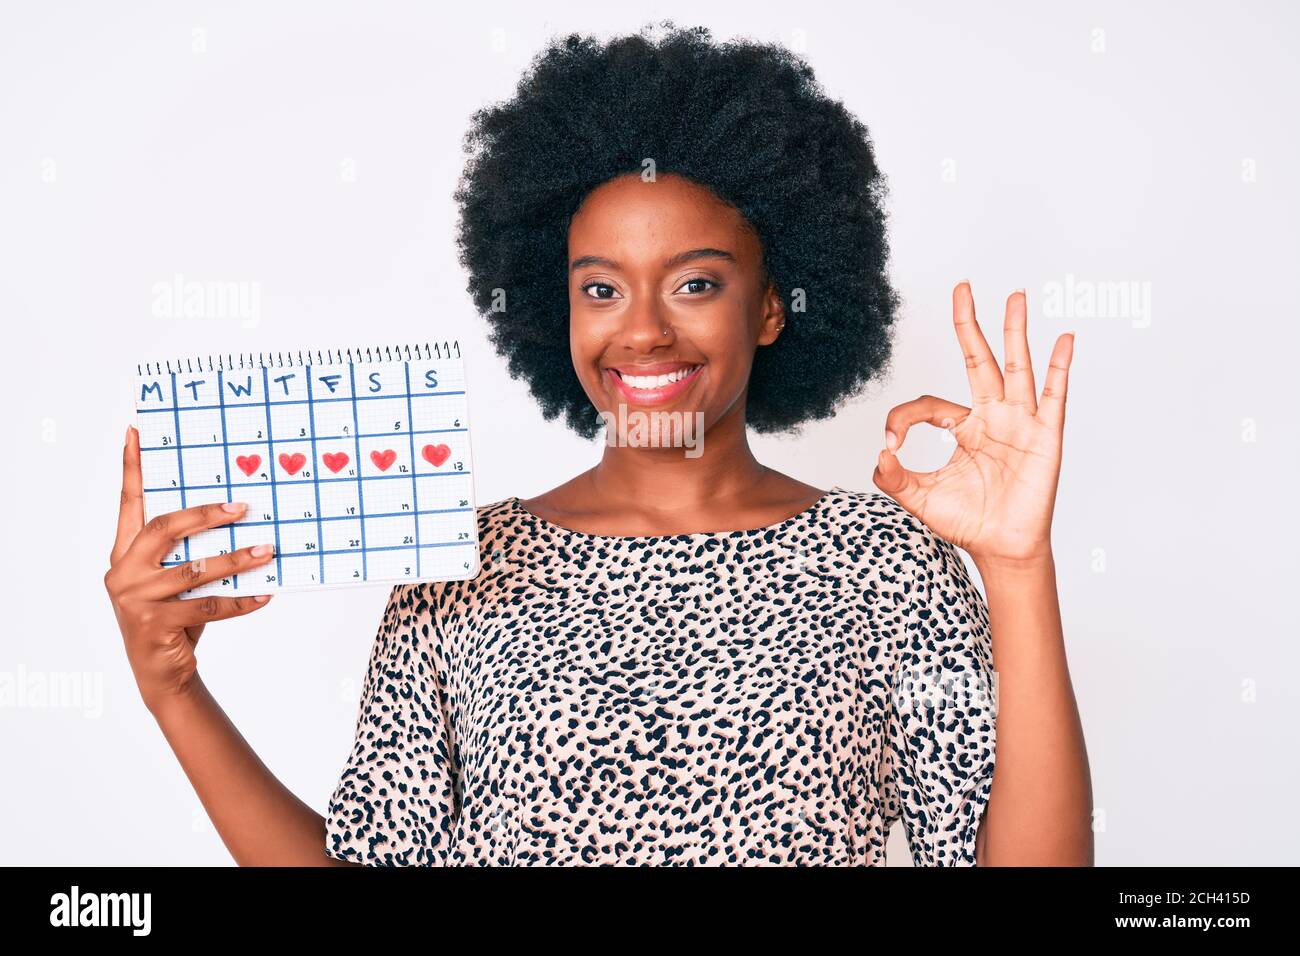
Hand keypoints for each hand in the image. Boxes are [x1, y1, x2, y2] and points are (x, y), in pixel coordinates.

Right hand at [105, 426, 276, 712]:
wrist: (159, 673)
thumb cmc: (172, 616)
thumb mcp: (173, 579)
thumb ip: (187, 551)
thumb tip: (235, 515)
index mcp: (124, 552)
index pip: (129, 503)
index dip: (132, 468)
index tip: (135, 432)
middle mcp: (123, 571)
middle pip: (164, 528)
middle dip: (204, 514)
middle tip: (243, 506)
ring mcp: (136, 599)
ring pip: (193, 571)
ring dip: (235, 560)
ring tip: (267, 550)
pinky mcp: (154, 625)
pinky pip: (208, 607)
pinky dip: (240, 600)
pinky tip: (264, 593)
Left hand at [872, 281, 1073, 564]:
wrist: (1002, 548)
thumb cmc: (967, 522)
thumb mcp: (919, 497)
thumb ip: (893, 477)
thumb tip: (877, 454)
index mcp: (964, 427)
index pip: (929, 403)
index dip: (904, 417)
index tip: (890, 440)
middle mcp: (992, 417)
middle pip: (978, 360)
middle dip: (969, 324)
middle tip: (963, 287)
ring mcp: (1020, 423)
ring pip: (1015, 367)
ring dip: (1015, 331)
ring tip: (1015, 295)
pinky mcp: (1044, 436)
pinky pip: (1054, 396)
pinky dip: (1060, 368)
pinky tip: (1063, 340)